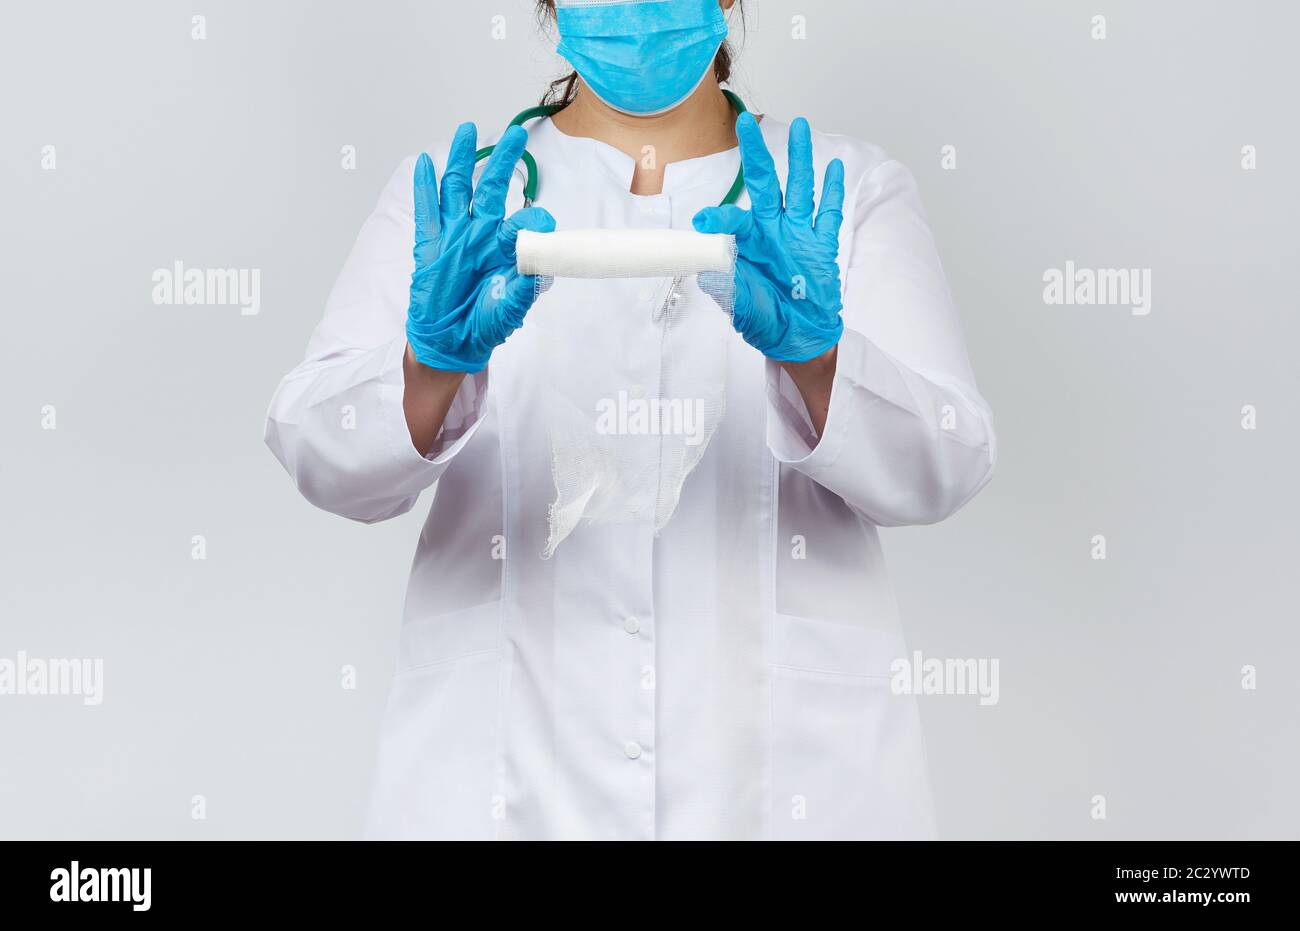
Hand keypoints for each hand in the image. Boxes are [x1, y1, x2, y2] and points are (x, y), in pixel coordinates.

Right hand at [406, 122, 555, 372]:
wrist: (453, 341)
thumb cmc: (485, 324)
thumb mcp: (510, 309)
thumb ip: (525, 288)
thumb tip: (541, 267)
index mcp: (507, 249)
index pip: (522, 225)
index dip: (532, 222)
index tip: (542, 221)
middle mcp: (483, 236)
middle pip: (493, 190)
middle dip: (503, 161)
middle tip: (516, 134)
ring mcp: (456, 236)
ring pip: (458, 189)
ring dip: (462, 160)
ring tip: (467, 130)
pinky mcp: (431, 244)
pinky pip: (427, 211)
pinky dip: (424, 186)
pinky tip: (424, 162)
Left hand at [693, 113, 845, 362]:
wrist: (798, 338)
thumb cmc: (764, 320)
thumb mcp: (738, 304)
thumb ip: (725, 283)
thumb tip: (704, 269)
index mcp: (747, 243)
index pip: (733, 220)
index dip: (720, 218)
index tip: (704, 220)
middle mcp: (771, 231)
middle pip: (764, 184)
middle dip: (756, 153)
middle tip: (745, 122)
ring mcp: (798, 234)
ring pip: (799, 188)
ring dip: (800, 159)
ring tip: (800, 127)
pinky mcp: (822, 245)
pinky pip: (828, 213)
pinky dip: (833, 191)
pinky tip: (832, 168)